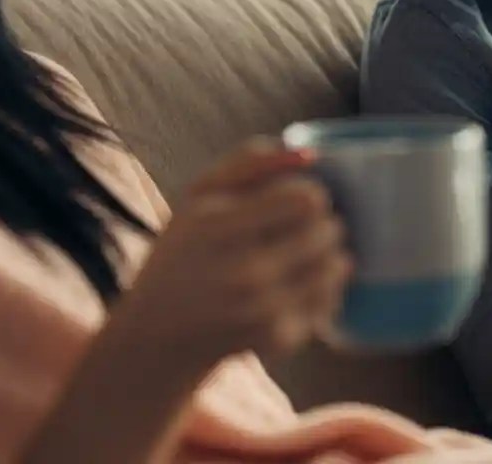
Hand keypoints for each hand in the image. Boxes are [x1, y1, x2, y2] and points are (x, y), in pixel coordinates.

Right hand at [118, 139, 351, 369]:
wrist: (156, 334)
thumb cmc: (182, 253)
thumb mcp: (198, 195)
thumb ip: (248, 162)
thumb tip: (310, 154)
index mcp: (220, 226)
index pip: (306, 199)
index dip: (310, 193)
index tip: (296, 200)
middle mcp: (243, 270)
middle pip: (327, 231)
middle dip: (324, 224)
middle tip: (305, 230)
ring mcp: (262, 309)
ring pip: (336, 267)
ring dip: (331, 256)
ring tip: (310, 255)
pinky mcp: (277, 338)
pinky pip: (328, 301)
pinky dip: (324, 291)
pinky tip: (302, 286)